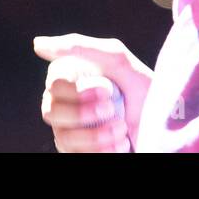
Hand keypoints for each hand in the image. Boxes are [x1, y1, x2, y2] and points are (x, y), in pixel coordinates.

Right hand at [34, 33, 154, 152]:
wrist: (161, 120)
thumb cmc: (138, 86)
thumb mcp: (115, 58)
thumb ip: (77, 46)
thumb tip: (37, 44)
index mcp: (67, 78)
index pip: (54, 84)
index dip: (78, 90)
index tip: (107, 90)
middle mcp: (61, 104)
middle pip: (51, 112)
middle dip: (85, 114)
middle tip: (112, 109)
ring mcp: (67, 129)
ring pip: (63, 137)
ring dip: (97, 135)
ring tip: (121, 129)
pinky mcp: (76, 151)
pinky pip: (75, 155)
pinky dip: (101, 151)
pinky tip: (120, 144)